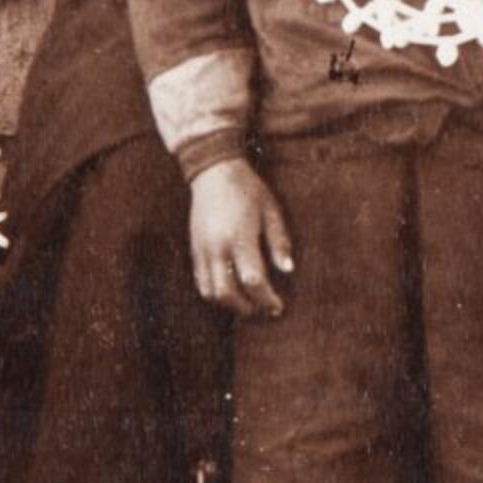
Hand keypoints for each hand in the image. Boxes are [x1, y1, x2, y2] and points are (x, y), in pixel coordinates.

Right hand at [188, 159, 291, 316]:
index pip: (253, 281)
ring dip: (230, 305)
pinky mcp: (194, 250)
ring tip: (249, 304)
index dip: (266, 299)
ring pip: (210, 293)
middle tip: (265, 309)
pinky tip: (233, 291)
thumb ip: (279, 242)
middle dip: (248, 308)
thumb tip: (288, 270)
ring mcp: (202, 250)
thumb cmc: (249, 190)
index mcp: (239, 238)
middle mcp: (217, 248)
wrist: (214, 172)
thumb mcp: (271, 211)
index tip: (278, 306)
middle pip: (228, 294)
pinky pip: (201, 282)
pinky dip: (216, 294)